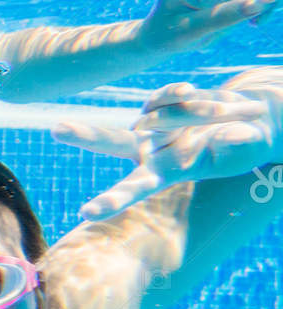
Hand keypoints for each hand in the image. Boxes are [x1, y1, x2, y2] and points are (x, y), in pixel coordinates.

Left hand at [54, 80, 282, 218]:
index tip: (85, 214)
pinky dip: (182, 94)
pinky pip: (165, 94)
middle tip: (57, 128)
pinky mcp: (158, 102)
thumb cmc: (247, 143)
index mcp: (165, 171)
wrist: (251, 119)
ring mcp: (151, 123)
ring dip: (191, 112)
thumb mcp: (245, 150)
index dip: (111, 200)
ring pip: (155, 113)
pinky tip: (195, 94)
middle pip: (112, 141)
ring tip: (223, 113)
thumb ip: (237, 146)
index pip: (135, 188)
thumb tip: (228, 137)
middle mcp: (150, 148)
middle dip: (86, 134)